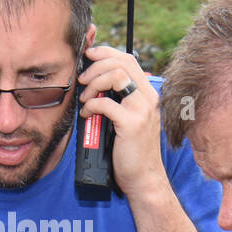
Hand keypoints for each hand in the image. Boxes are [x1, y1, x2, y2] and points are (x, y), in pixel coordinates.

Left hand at [77, 45, 165, 199]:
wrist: (144, 178)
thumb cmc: (131, 151)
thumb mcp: (128, 119)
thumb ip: (119, 100)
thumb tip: (95, 83)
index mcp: (148, 93)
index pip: (128, 59)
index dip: (106, 53)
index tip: (89, 56)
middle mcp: (149, 98)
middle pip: (122, 62)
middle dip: (96, 65)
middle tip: (82, 79)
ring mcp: (142, 110)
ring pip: (116, 76)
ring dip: (94, 83)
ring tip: (84, 97)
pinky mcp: (132, 124)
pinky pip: (106, 104)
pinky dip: (91, 106)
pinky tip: (86, 114)